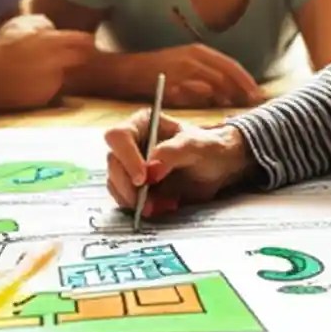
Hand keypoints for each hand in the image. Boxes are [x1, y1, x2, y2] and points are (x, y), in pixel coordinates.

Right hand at [0, 15, 95, 110]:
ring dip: (62, 70)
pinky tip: (35, 81)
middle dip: (78, 55)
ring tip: (43, 68)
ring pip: (67, 73)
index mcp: (49, 42)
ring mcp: (51, 82)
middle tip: (70, 54)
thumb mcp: (18, 25)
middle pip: (81, 58)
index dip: (85, 40)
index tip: (86, 41)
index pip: (83, 40)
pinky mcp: (46, 98)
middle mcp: (55, 62)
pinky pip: (55, 88)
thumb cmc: (0, 47)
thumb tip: (56, 29)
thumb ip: (41, 24)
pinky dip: (50, 84)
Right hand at [104, 112, 253, 218]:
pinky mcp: (134, 187)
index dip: (127, 158)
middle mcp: (130, 143)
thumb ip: (172, 153)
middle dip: (128, 186)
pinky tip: (162, 207)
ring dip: (134, 200)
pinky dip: (140, 208)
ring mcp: (129, 166)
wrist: (218, 168)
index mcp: (141, 124)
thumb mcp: (196, 147)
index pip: (118, 137)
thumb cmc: (208, 148)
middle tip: (147, 201)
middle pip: (113, 163)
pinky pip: (125, 199)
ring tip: (161, 206)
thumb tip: (150, 169)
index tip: (144, 178)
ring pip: (115, 184)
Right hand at [124, 44, 264, 107]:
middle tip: (251, 105)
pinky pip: (193, 97)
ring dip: (223, 99)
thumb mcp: (184, 64)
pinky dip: (202, 104)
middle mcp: (192, 58)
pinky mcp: (171, 85)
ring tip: (229, 110)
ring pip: (213, 87)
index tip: (258, 94)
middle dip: (240, 92)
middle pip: (226, 76)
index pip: (231, 65)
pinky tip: (206, 109)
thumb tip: (228, 92)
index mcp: (198, 51)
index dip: (246, 81)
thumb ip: (206, 75)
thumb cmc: (156, 70)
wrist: (125, 70)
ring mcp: (181, 71)